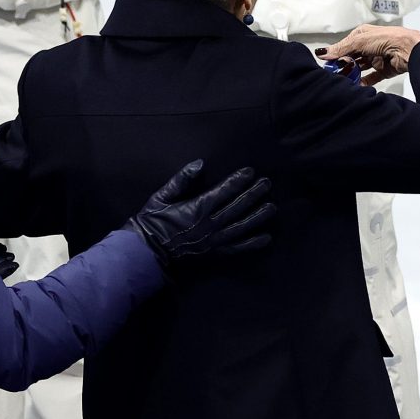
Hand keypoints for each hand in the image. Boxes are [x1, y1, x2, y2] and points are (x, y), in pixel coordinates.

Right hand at [128, 161, 276, 271]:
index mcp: (198, 207)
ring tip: (272, 207)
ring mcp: (214, 241)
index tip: (250, 171)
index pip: (224, 190)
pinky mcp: (215, 254)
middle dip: (254, 194)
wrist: (147, 253)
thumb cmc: (152, 222)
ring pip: (242, 227)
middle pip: (237, 207)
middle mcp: (210, 224)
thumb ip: (181, 180)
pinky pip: (237, 249)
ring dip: (258, 216)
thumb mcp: (161, 196)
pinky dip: (252, 244)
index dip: (238, 180)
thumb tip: (199, 163)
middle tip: (267, 183)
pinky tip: (266, 238)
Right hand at [321, 24, 419, 85]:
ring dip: (353, 74)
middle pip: (352, 57)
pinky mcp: (384, 70)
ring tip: (344, 80)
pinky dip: (364, 82)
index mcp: (363, 34)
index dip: (336, 54)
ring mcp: (377, 58)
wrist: (409, 50)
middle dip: (344, 65)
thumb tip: (323, 52)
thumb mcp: (359, 41)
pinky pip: (371, 78)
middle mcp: (370, 46)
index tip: (327, 63)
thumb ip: (341, 48)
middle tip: (335, 73)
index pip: (345, 45)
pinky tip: (357, 85)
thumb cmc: (388, 38)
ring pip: (361, 68)